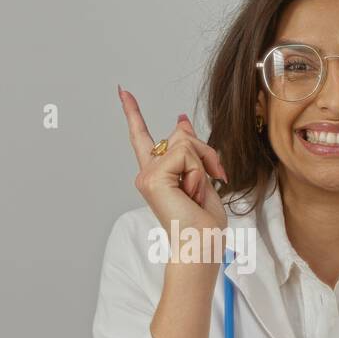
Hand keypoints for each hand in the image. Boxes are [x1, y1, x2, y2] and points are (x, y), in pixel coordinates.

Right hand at [118, 87, 227, 235]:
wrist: (200, 246)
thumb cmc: (204, 224)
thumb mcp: (202, 177)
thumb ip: (190, 150)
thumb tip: (180, 120)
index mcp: (158, 174)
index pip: (142, 138)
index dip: (133, 113)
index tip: (123, 92)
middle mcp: (147, 172)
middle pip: (181, 137)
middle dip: (206, 154)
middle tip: (215, 179)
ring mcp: (147, 175)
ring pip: (185, 144)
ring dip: (204, 165)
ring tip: (199, 192)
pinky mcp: (153, 177)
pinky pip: (185, 154)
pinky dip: (198, 172)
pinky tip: (192, 192)